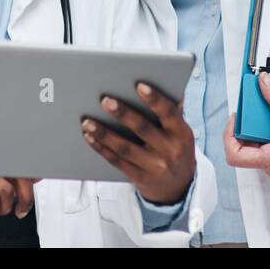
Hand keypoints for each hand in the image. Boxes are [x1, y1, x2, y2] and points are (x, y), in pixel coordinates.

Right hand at [0, 176, 36, 224]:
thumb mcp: (0, 183)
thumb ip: (17, 177)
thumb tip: (36, 176)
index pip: (18, 160)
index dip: (30, 172)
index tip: (36, 179)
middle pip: (16, 174)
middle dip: (24, 196)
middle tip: (22, 208)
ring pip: (5, 191)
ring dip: (3, 207)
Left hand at [81, 82, 194, 204]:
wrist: (179, 187)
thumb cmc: (176, 147)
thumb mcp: (180, 130)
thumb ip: (172, 109)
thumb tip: (170, 81)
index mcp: (182, 134)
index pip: (170, 113)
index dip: (155, 99)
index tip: (139, 85)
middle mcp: (170, 151)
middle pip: (143, 130)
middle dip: (123, 114)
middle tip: (105, 100)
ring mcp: (155, 167)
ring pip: (126, 148)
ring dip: (104, 134)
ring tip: (87, 121)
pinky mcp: (141, 179)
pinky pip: (118, 162)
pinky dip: (102, 149)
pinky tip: (90, 137)